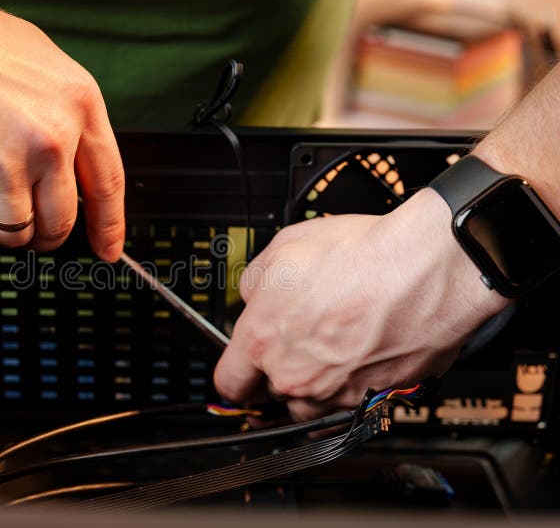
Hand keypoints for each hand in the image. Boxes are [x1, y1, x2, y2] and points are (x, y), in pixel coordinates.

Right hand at [0, 0, 123, 256]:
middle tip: (29, 225)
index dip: (109, 225)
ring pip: (22, 230)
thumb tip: (73, 160)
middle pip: (63, 219)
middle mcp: (54, 137)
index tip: (106, 249)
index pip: (108, 182)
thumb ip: (62, 114)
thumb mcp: (36, 64)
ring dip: (2, 225)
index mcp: (78, 103)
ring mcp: (14, 163)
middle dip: (45, 233)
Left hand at [214, 188, 508, 419]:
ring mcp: (335, 393)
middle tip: (297, 342)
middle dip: (277, 371)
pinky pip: (349, 406)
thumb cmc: (362, 255)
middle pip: (270, 393)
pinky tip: (359, 360)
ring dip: (312, 388)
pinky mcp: (374, 400)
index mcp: (263, 339)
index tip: (240, 371)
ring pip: (309, 407)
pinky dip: (350, 391)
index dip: (234, 374)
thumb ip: (254, 282)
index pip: (228, 382)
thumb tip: (253, 296)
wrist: (426, 269)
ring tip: (330, 352)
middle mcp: (296, 375)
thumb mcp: (283, 248)